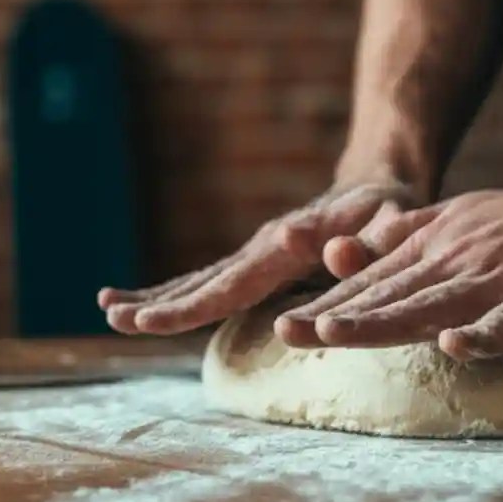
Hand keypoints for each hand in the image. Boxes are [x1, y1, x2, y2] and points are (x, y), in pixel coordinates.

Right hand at [98, 180, 419, 334]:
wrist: (375, 182)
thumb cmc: (390, 208)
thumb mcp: (396, 220)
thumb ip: (372, 241)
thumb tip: (334, 252)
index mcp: (290, 243)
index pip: (234, 282)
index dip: (193, 304)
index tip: (151, 319)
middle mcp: (262, 246)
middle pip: (203, 281)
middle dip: (158, 303)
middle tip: (112, 317)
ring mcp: (254, 252)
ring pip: (197, 279)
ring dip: (153, 296)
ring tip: (106, 309)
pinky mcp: (254, 260)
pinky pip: (208, 280)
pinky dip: (173, 293)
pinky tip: (139, 305)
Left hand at [275, 169, 502, 359]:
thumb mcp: (458, 217)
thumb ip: (405, 235)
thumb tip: (346, 248)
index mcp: (434, 245)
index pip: (371, 281)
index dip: (326, 302)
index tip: (280, 324)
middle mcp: (455, 259)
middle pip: (387, 293)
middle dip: (333, 315)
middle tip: (282, 331)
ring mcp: (497, 278)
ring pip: (431, 304)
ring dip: (382, 320)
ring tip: (334, 333)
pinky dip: (482, 335)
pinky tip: (454, 348)